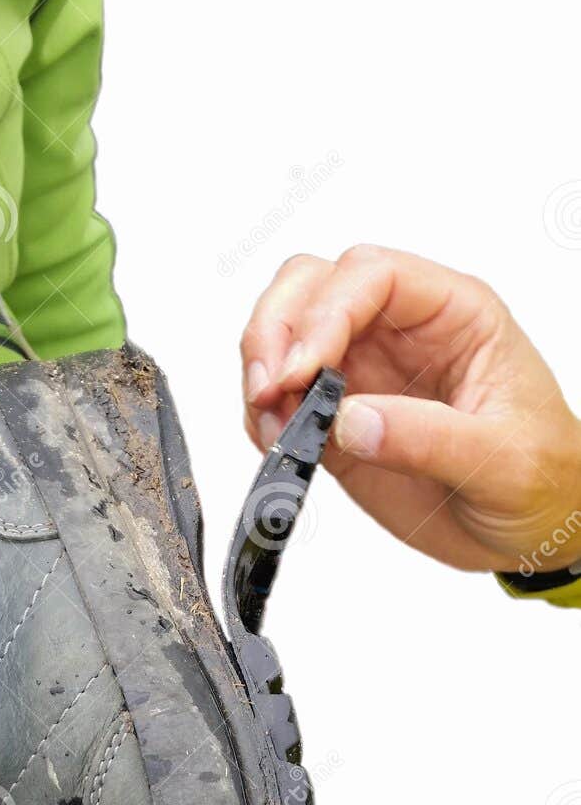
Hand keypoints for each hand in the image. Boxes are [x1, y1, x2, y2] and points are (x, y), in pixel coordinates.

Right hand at [241, 245, 580, 572]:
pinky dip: (262, 417)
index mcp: (453, 315)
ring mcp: (364, 373)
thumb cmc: (544, 478)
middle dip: (277, 330)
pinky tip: (276, 445)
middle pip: (312, 287)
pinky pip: (281, 400)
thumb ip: (429, 438)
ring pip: (286, 334)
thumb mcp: (505, 460)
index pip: (372, 276)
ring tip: (272, 428)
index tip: (303, 372)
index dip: (326, 313)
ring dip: (261, 373)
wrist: (534, 529)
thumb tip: (349, 420)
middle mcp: (401, 332)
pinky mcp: (338, 422)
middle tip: (267, 391)